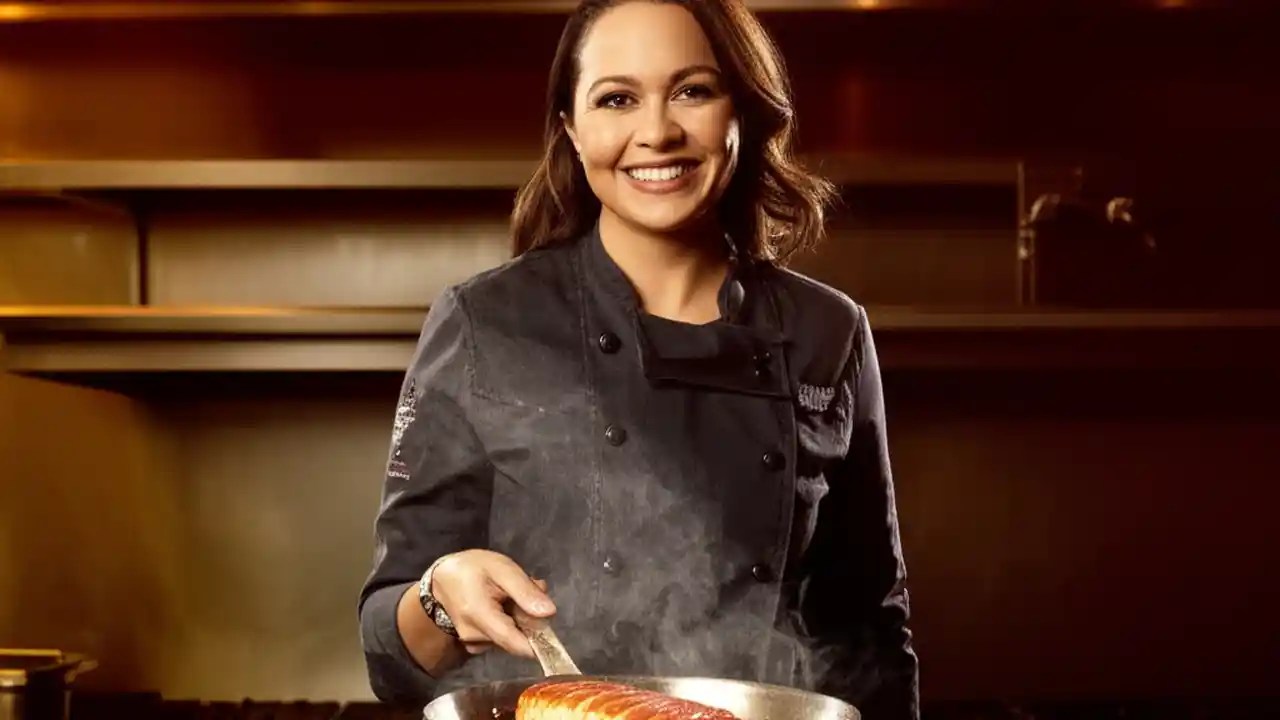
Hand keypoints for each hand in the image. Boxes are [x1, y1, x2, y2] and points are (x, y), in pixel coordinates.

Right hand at [430, 549, 555, 657]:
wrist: (440, 580)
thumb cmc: (470, 569)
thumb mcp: (501, 568)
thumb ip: (525, 590)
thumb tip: (550, 613)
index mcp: (480, 616)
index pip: (516, 643)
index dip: (539, 642)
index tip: (550, 627)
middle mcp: (476, 638)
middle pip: (518, 639)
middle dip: (530, 618)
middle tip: (530, 589)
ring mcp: (474, 645)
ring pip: (511, 637)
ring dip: (520, 619)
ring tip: (512, 594)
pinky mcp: (476, 646)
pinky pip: (502, 637)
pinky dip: (508, 623)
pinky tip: (502, 605)